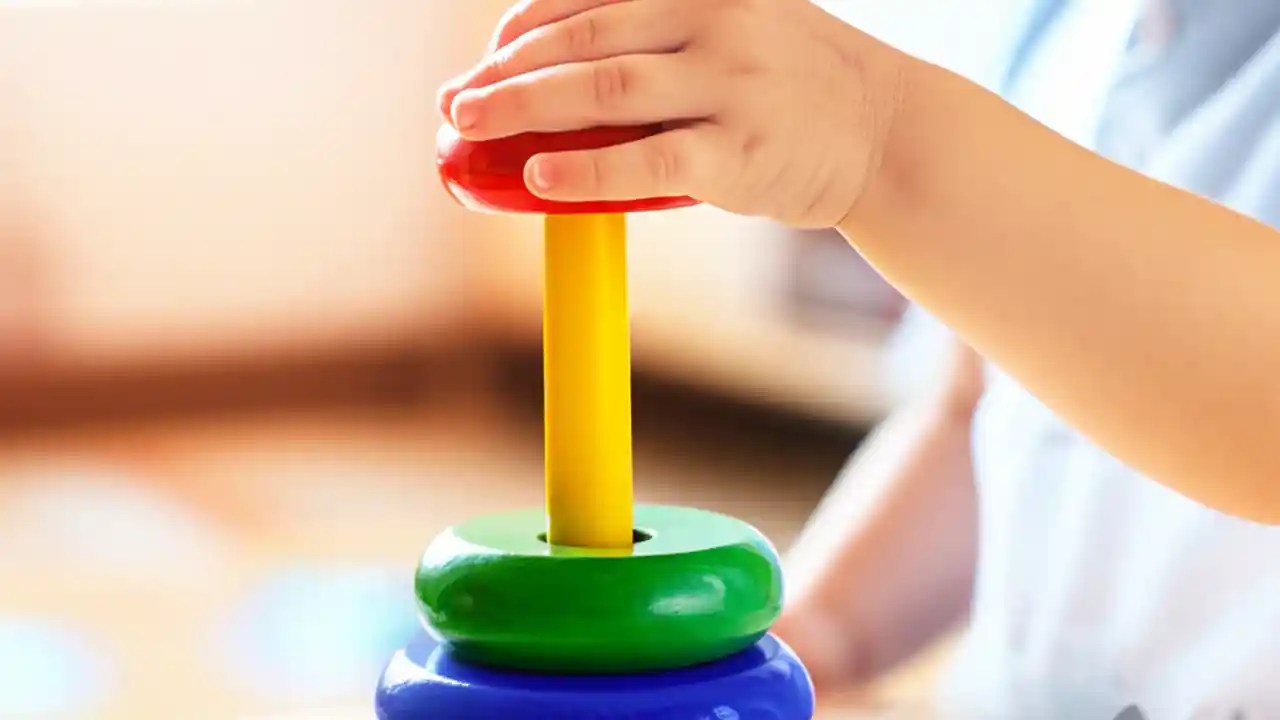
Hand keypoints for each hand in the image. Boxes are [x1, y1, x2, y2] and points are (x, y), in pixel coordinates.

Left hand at [437, 0, 906, 227]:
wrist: (885, 130)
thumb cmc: (791, 82)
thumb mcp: (736, 24)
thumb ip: (664, 32)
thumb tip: (559, 69)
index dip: (523, 27)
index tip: (485, 58)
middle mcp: (716, 22)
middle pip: (586, 39)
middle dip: (509, 70)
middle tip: (457, 99)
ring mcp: (730, 87)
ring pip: (605, 90)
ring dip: (526, 108)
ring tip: (472, 125)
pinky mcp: (740, 154)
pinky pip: (646, 164)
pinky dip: (587, 171)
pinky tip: (539, 178)